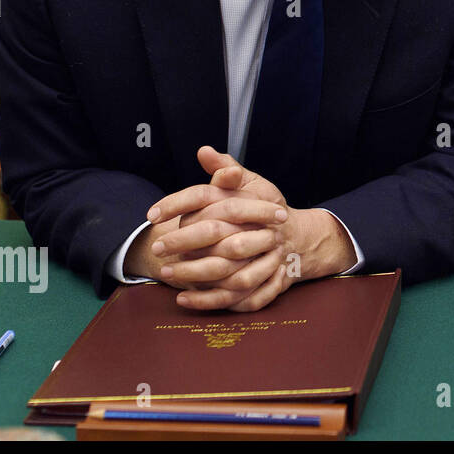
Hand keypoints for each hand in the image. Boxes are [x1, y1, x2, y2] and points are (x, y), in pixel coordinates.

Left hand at [142, 147, 355, 310]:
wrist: (301, 238)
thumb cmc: (267, 209)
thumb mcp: (252, 183)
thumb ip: (226, 169)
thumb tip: (204, 151)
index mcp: (253, 204)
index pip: (212, 199)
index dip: (179, 205)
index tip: (152, 214)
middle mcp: (264, 232)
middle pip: (222, 241)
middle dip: (185, 245)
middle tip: (158, 250)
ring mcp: (271, 260)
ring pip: (233, 274)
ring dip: (197, 277)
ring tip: (169, 275)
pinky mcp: (271, 282)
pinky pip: (243, 298)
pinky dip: (212, 302)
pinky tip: (186, 299)